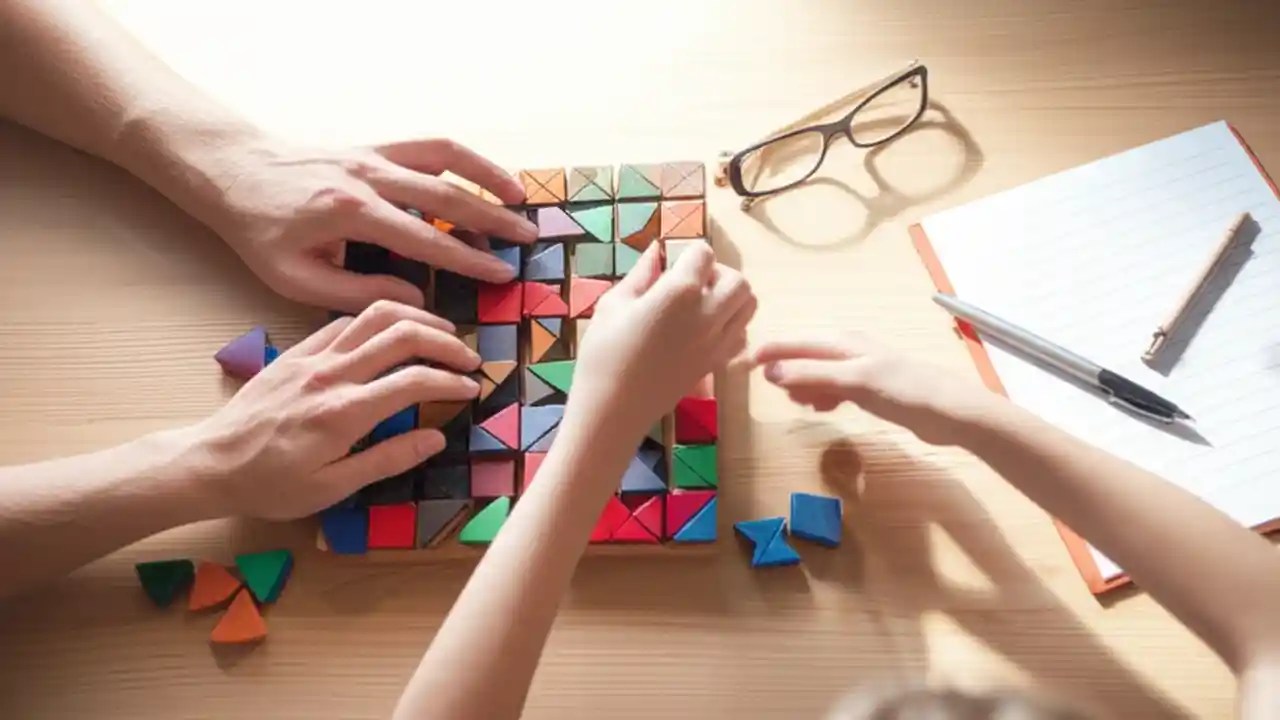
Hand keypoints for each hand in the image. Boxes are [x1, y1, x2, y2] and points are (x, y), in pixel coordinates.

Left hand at [190, 301, 480, 519]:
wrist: (209, 463)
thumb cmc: (270, 486)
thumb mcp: (332, 488)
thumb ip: (387, 459)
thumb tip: (436, 438)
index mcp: (344, 413)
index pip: (415, 381)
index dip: (451, 381)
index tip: (472, 390)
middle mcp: (332, 374)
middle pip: (402, 334)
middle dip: (445, 341)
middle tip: (467, 358)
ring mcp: (312, 357)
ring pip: (374, 314)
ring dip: (416, 318)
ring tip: (440, 332)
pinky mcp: (296, 351)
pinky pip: (344, 320)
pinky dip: (377, 318)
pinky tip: (391, 331)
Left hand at [193, 135, 537, 312]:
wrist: (232, 171)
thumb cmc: (260, 232)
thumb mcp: (295, 278)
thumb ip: (356, 293)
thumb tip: (414, 303)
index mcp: (351, 213)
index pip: (426, 239)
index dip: (468, 260)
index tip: (501, 275)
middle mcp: (369, 176)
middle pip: (447, 195)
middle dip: (493, 219)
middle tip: (527, 241)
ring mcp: (373, 154)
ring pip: (445, 158)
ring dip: (487, 176)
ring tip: (520, 199)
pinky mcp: (374, 145)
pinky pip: (428, 146)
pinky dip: (464, 159)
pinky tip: (486, 176)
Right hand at [568, 243, 755, 442]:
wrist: (614, 408)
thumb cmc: (604, 352)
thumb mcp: (613, 304)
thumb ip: (642, 274)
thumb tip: (656, 251)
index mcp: (680, 292)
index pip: (704, 253)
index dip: (686, 255)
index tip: (668, 266)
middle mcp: (707, 314)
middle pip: (738, 279)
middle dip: (718, 273)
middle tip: (690, 284)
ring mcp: (717, 341)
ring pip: (748, 306)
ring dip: (731, 298)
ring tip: (701, 305)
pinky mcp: (717, 363)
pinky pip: (742, 335)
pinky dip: (731, 326)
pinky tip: (703, 330)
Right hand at [751, 333, 998, 445]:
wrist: (950, 412)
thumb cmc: (903, 390)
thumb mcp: (853, 381)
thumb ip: (812, 374)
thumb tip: (770, 370)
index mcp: (843, 343)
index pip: (795, 343)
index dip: (768, 351)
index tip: (741, 361)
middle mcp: (848, 351)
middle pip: (805, 356)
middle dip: (784, 371)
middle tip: (767, 391)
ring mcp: (860, 369)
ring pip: (818, 374)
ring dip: (803, 385)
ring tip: (796, 403)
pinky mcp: (871, 389)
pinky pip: (834, 388)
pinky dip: (822, 395)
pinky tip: (821, 408)